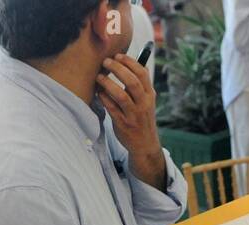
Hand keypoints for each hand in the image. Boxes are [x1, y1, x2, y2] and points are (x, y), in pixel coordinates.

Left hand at [96, 54, 163, 187]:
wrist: (144, 143)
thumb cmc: (141, 117)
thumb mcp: (146, 100)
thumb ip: (140, 84)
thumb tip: (130, 62)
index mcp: (149, 95)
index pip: (142, 73)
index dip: (130, 62)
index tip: (118, 55)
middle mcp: (143, 104)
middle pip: (132, 82)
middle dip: (118, 69)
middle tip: (106, 62)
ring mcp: (133, 115)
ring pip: (121, 96)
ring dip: (108, 84)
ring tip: (99, 76)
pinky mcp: (123, 124)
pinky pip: (112, 108)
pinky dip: (104, 98)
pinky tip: (98, 92)